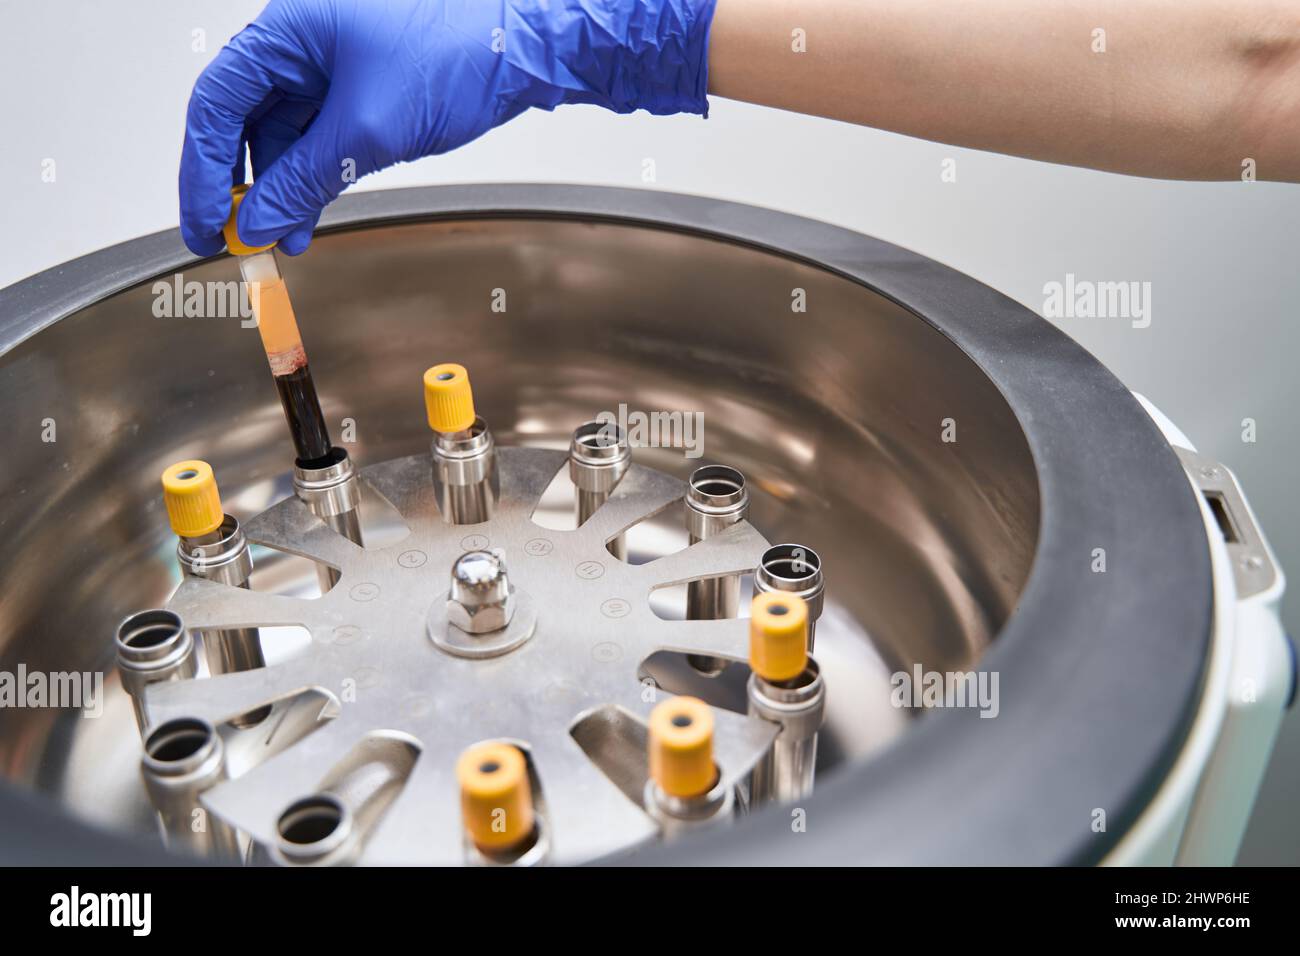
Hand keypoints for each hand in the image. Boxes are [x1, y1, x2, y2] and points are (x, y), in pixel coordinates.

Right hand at [180, 0, 715, 256]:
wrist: (524, 52)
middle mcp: (300, 43)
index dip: (204, 170)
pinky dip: (309, 179)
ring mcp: (328, 66)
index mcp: (288, 29)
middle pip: (242, 120)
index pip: (217, 101)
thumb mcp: (366, 131)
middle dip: (239, 186)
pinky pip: (315, 138)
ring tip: (282, 239)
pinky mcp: (357, 90)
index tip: (205, 224)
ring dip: (278, 190)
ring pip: (280, 136)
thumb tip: (258, 221)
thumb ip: (303, 179)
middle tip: (232, 240)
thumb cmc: (457, 57)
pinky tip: (306, 217)